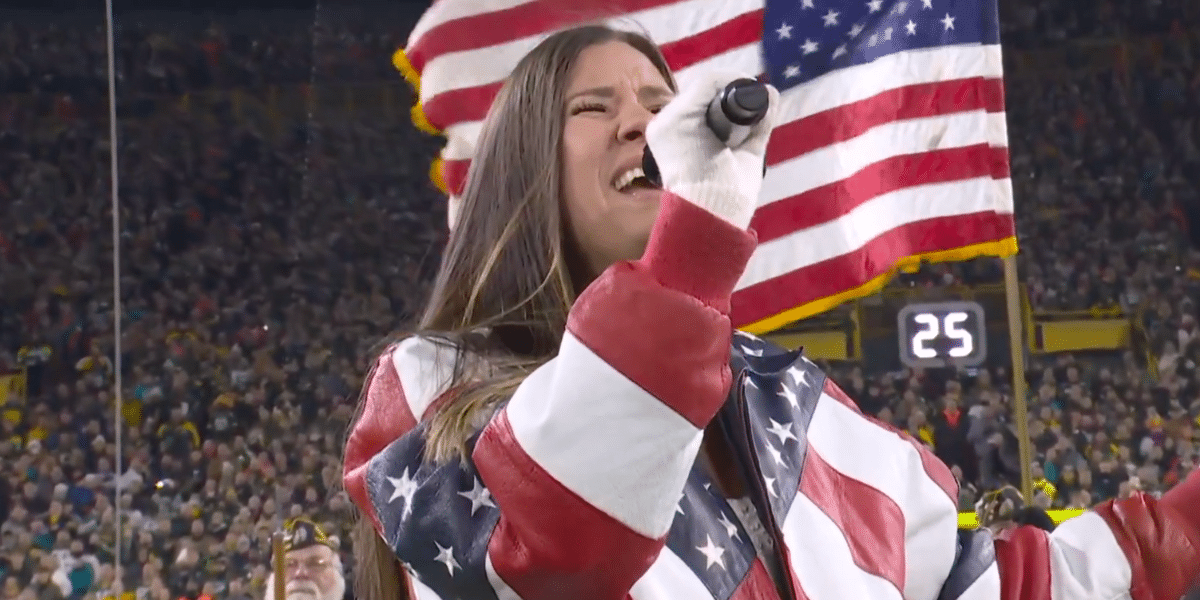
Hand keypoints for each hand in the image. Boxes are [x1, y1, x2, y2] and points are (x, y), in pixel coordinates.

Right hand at [646, 71, 779, 228]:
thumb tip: (771, 93)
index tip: (758, 109)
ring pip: (707, 87)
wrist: (712, 216)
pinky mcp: (673, 120)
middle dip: (736, 95)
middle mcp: (668, 129)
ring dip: (736, 88)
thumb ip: (756, 127)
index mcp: (680, 140)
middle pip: (706, 96)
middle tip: (760, 107)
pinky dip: (731, 80)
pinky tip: (748, 87)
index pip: (705, 108)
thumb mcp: (745, 155)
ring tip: (754, 101)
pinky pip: (706, 84)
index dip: (734, 102)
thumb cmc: (727, 198)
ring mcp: (667, 123)